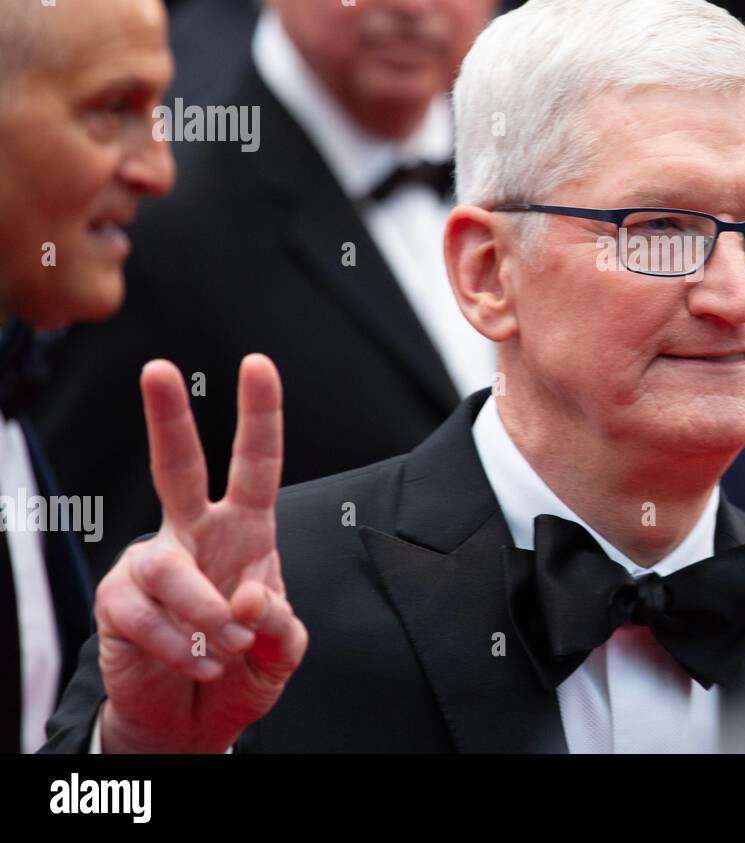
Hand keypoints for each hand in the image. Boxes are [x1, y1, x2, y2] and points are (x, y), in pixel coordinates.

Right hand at [96, 354, 307, 752]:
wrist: (195, 721)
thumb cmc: (244, 668)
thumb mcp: (284, 652)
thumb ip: (282, 625)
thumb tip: (251, 598)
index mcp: (247, 530)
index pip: (256, 464)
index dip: (260, 415)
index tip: (257, 364)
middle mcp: (196, 534)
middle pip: (177, 467)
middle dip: (168, 417)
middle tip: (159, 368)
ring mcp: (153, 565)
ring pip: (168, 565)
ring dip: (204, 612)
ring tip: (229, 646)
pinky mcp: (118, 603)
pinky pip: (143, 615)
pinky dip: (179, 645)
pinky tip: (200, 663)